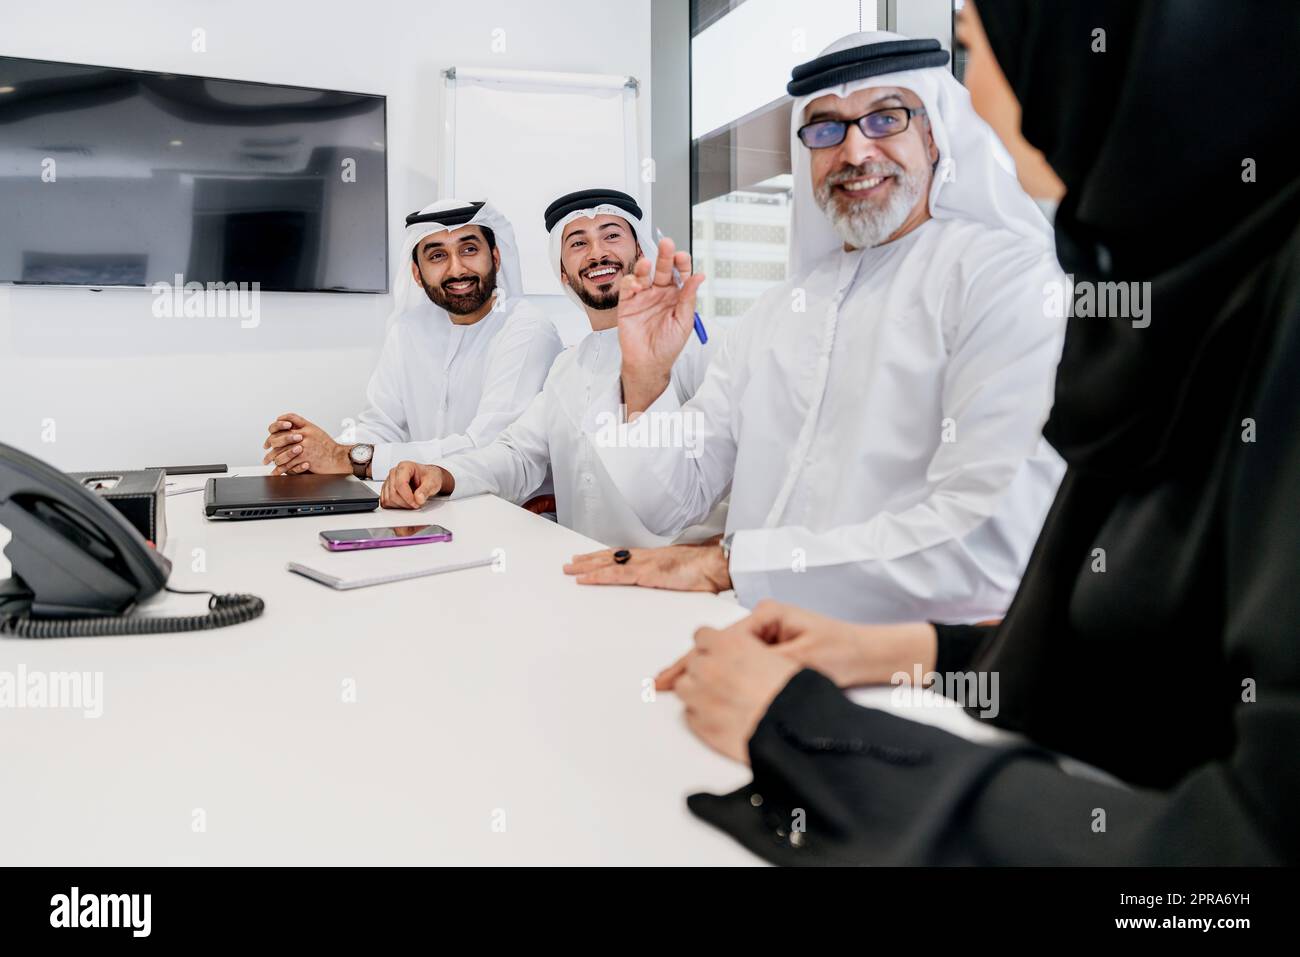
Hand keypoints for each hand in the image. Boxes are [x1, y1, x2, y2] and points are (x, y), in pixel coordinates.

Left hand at [262, 413, 348, 474]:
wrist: (337, 457)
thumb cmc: (326, 445)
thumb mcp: (314, 430)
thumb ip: (301, 425)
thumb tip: (286, 423)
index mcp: (304, 427)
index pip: (285, 421)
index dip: (276, 427)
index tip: (271, 435)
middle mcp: (303, 434)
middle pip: (279, 437)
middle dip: (269, 444)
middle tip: (266, 449)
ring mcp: (303, 446)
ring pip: (281, 451)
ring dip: (273, 458)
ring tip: (270, 462)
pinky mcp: (304, 457)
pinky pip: (288, 463)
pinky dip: (281, 469)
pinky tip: (277, 471)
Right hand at [380, 461, 445, 508]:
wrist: (428, 477)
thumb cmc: (429, 476)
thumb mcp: (432, 482)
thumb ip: (426, 490)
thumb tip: (419, 499)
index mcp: (404, 467)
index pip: (400, 484)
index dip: (408, 497)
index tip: (416, 503)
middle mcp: (394, 473)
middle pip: (393, 493)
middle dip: (405, 503)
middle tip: (416, 504)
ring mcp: (389, 481)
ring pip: (388, 499)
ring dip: (400, 505)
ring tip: (412, 502)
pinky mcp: (386, 489)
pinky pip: (385, 502)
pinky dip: (395, 506)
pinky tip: (405, 503)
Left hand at [562, 542, 731, 592]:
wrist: (718, 565)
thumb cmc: (708, 571)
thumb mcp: (686, 575)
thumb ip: (675, 578)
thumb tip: (674, 582)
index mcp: (656, 558)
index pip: (625, 556)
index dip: (606, 557)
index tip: (592, 558)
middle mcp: (647, 557)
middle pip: (612, 556)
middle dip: (590, 559)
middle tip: (571, 562)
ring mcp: (645, 564)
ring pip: (609, 563)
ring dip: (588, 566)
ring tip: (570, 568)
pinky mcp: (646, 573)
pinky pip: (616, 575)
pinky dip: (598, 576)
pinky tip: (585, 578)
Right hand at [617, 236, 704, 414]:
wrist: (649, 363)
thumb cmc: (669, 345)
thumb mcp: (684, 322)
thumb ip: (688, 298)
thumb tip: (699, 277)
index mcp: (676, 295)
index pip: (680, 273)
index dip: (682, 263)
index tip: (682, 256)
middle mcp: (660, 292)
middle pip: (662, 269)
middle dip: (664, 256)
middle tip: (666, 244)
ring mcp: (643, 296)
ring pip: (644, 274)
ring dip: (645, 266)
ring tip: (648, 264)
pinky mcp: (627, 303)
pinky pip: (628, 287)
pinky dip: (631, 281)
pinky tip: (637, 284)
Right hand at [656, 600, 937, 691]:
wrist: (869, 655)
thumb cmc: (840, 654)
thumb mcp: (799, 662)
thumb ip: (762, 666)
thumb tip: (730, 673)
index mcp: (767, 615)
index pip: (722, 638)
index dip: (694, 659)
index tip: (673, 677)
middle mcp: (763, 618)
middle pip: (716, 643)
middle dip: (690, 662)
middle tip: (661, 683)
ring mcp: (766, 631)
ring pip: (725, 651)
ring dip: (704, 668)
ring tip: (674, 684)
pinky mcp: (771, 645)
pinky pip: (739, 658)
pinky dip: (722, 671)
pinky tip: (707, 683)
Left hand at [673, 623, 800, 764]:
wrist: (795, 732)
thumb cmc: (794, 697)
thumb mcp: (779, 657)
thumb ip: (750, 652)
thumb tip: (745, 657)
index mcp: (729, 645)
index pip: (703, 635)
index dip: (713, 646)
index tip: (718, 653)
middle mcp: (710, 667)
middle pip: (692, 662)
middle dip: (706, 669)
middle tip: (726, 681)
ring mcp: (701, 696)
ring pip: (684, 687)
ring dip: (698, 691)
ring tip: (721, 700)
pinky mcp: (700, 724)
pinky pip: (690, 715)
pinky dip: (702, 716)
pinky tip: (722, 717)